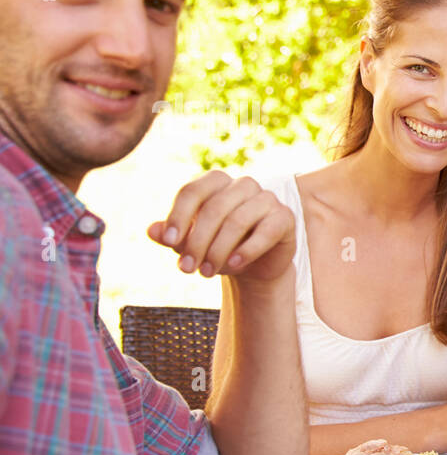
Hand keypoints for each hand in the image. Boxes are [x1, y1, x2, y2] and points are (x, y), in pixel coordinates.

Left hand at [148, 173, 294, 285]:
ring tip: (207, 272)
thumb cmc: (217, 247)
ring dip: (218, 250)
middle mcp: (243, 185)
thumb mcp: (190, 243)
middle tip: (187, 268)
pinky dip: (247, 250)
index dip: (179, 216)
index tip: (170, 242)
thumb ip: (172, 235)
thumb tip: (152, 230)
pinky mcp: (285, 217)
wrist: (253, 265)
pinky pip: (265, 231)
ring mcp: (267, 198)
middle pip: (214, 209)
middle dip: (197, 242)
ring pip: (237, 220)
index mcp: (217, 182)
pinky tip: (233, 265)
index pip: (193, 191)